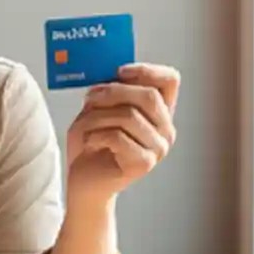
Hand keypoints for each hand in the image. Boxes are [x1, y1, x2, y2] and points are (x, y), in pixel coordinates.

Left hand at [65, 63, 180, 203]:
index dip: (147, 70)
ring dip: (98, 117)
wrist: (84, 183)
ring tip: (85, 127)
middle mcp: (165, 129)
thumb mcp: (97, 110)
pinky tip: (90, 143)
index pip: (170, 80)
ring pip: (129, 116)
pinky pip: (118, 137)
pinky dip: (96, 135)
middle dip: (113, 92)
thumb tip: (111, 73)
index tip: (119, 71)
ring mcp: (158, 148)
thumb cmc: (91, 144)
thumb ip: (108, 92)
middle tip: (89, 98)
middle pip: (149, 96)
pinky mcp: (145, 164)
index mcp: (158, 112)